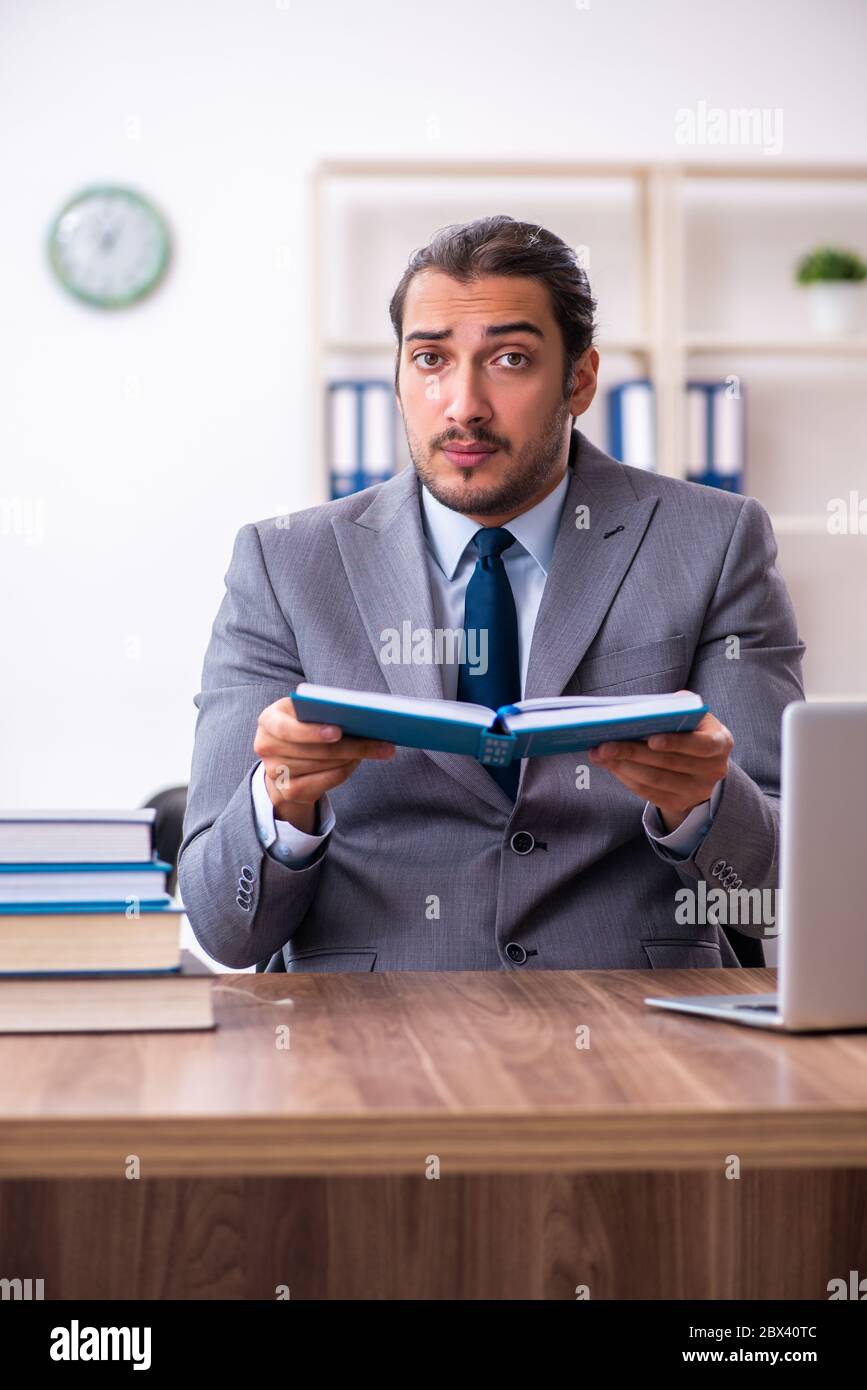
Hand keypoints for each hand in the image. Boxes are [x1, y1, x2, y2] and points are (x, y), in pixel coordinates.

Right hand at [253, 696, 394, 832]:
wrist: (283, 757)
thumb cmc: (301, 725)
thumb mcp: (304, 712)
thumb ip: (322, 709)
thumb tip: (361, 714)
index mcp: (268, 720)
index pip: (286, 728)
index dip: (312, 732)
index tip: (339, 732)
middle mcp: (266, 747)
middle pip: (314, 751)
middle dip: (352, 746)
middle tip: (383, 743)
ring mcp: (274, 772)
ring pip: (324, 766)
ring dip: (353, 757)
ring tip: (378, 749)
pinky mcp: (288, 792)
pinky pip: (326, 781)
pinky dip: (346, 770)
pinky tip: (359, 760)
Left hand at [588, 701, 732, 832]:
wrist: (700, 760)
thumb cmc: (690, 728)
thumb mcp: (689, 714)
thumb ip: (672, 708)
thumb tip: (637, 711)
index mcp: (720, 742)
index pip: (701, 745)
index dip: (676, 743)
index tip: (651, 739)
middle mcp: (713, 770)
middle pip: (669, 763)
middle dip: (633, 752)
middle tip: (605, 745)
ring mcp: (697, 791)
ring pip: (655, 780)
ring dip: (623, 766)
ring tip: (599, 754)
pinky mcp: (679, 803)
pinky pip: (648, 792)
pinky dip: (626, 778)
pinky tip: (610, 765)